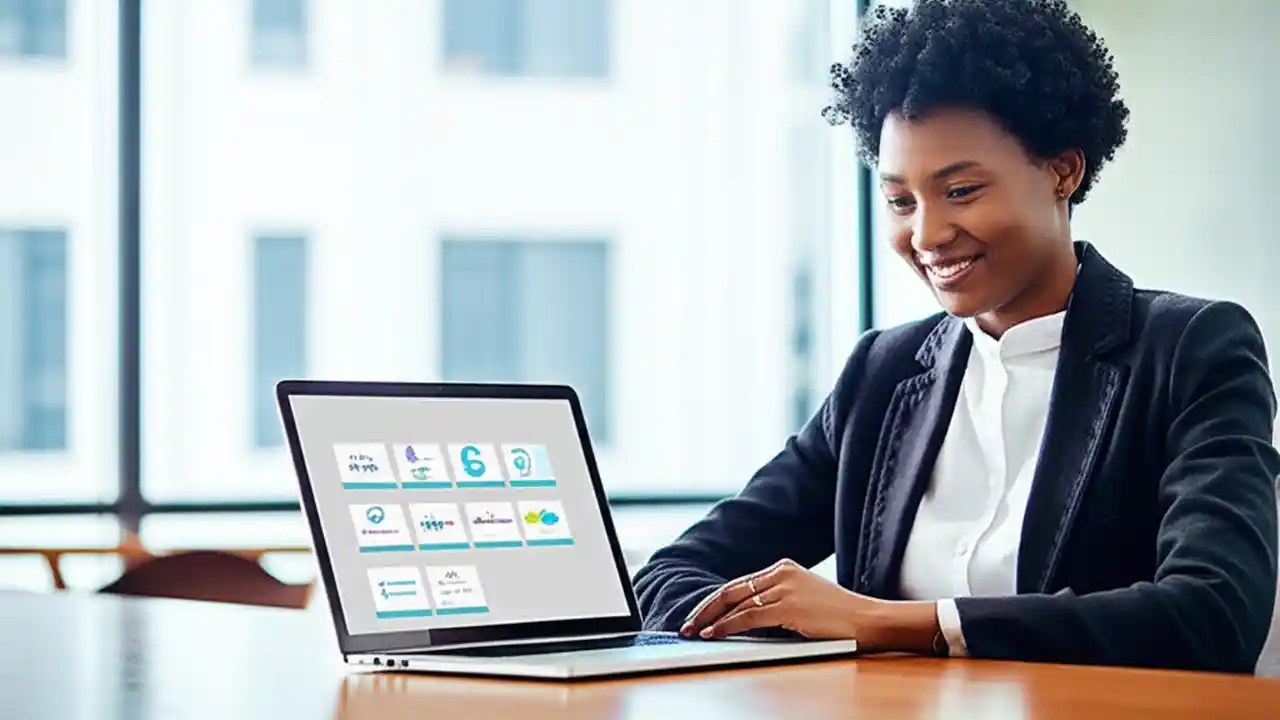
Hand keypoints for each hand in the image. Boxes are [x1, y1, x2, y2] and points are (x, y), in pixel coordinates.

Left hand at [679, 559, 939, 651]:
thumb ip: (777, 601)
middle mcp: (781, 573)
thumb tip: (744, 618)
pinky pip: (747, 616)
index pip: (739, 584)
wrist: (868, 620)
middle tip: (687, 624)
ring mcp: (784, 588)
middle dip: (705, 609)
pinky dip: (726, 626)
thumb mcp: (804, 600)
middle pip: (731, 590)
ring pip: (735, 603)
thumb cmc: (839, 617)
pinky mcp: (788, 606)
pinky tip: (714, 634)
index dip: (716, 601)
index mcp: (783, 568)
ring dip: (710, 619)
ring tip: (694, 632)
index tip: (700, 615)